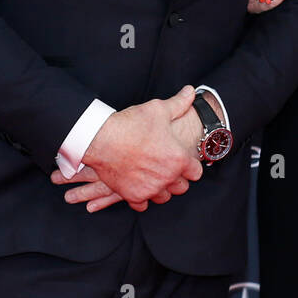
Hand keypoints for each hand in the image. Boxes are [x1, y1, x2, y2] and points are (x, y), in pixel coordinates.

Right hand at [62, 86, 201, 209]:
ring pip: (164, 197)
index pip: (196, 172)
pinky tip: (139, 185)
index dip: (191, 165)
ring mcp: (150, 189)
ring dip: (161, 189)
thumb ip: (179, 103)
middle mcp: (167, 177)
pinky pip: (143, 205)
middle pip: (182, 187)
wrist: (101, 139)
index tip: (183, 160)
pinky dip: (142, 197)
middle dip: (177, 178)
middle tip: (167, 167)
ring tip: (153, 177)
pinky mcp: (133, 195)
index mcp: (178, 158)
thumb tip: (190, 92)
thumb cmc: (131, 124)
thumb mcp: (158, 109)